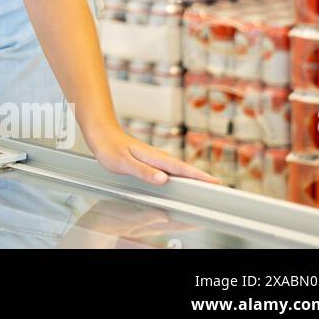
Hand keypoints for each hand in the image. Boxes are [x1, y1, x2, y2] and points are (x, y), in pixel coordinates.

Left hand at [85, 122, 219, 185]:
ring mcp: (154, 157)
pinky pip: (168, 168)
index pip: (181, 168)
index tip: (215, 182)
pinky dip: (178, 174)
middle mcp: (157, 156)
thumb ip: (143, 171)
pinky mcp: (149, 159)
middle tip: (218, 186)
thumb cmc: (108, 147)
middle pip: (184, 169)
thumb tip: (163, 179)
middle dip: (201, 177)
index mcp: (154, 157)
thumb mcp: (123, 163)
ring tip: (204, 185)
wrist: (100, 132)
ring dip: (191, 176)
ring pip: (177, 168)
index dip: (198, 176)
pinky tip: (179, 180)